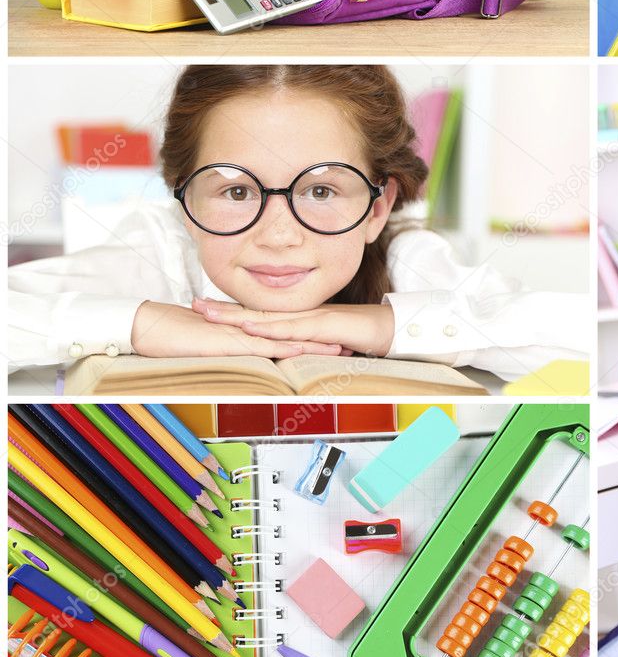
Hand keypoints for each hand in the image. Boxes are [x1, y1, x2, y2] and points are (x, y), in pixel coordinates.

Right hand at [130, 301, 343, 359]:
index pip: (282, 333)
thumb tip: (240, 353)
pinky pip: (258, 344)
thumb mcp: (207, 342)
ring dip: (310, 345)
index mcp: (244, 330)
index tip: (330, 341)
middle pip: (291, 334)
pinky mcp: (226, 341)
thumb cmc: (172, 333)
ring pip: (283, 339)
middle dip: (319, 340)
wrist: (147, 324)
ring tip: (339, 349)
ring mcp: (238, 335)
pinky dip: (280, 347)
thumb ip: (226, 345)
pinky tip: (299, 350)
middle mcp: (246, 330)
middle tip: (348, 344)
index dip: (306, 337)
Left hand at [191, 298, 395, 357]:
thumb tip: (285, 353)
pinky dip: (268, 327)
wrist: (385, 327)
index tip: (205, 308)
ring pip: (266, 316)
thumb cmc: (356, 334)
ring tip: (210, 314)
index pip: (257, 313)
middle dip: (223, 308)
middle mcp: (298, 314)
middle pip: (254, 311)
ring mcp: (308, 318)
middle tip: (193, 304)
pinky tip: (249, 326)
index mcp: (295, 318)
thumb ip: (303, 343)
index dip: (231, 310)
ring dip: (236, 315)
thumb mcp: (322, 342)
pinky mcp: (321, 326)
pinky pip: (290, 328)